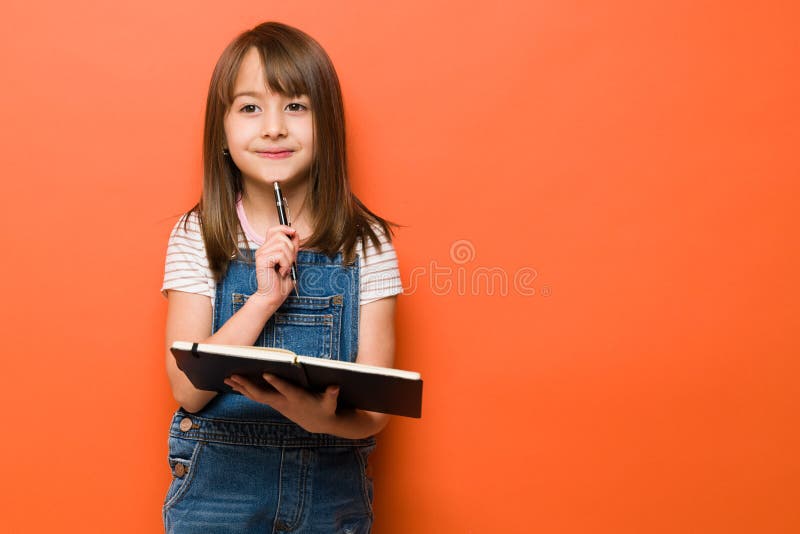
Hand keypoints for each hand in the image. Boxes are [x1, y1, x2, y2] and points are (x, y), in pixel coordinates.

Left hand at [224, 373, 339, 433]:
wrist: (318, 423)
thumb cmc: (325, 408)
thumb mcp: (331, 402)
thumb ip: (332, 395)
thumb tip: (335, 387)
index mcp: (297, 398)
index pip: (285, 390)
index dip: (276, 383)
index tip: (266, 373)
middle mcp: (283, 402)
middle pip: (262, 394)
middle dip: (247, 385)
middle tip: (233, 375)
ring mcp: (277, 403)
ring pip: (255, 396)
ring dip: (241, 387)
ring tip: (227, 378)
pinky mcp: (274, 403)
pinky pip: (256, 396)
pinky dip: (245, 390)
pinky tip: (235, 384)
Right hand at [254, 225, 298, 305]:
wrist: (273, 296)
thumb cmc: (281, 282)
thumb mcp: (291, 261)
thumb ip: (292, 248)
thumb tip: (295, 233)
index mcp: (268, 249)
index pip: (274, 230)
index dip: (284, 228)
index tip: (294, 233)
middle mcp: (263, 249)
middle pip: (281, 235)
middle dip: (291, 248)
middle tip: (288, 262)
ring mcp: (261, 254)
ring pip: (282, 245)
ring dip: (289, 259)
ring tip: (285, 269)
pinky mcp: (262, 260)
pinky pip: (280, 255)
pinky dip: (286, 264)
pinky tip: (281, 272)